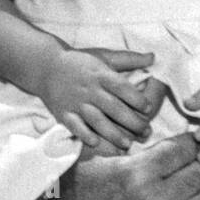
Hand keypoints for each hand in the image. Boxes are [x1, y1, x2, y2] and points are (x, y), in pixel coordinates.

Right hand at [36, 47, 155, 150]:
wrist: (45, 66)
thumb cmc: (81, 62)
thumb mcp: (104, 56)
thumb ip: (130, 59)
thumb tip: (154, 57)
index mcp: (101, 74)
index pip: (122, 88)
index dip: (136, 99)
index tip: (148, 108)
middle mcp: (89, 89)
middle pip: (113, 107)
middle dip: (131, 121)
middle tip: (145, 131)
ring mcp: (75, 102)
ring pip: (96, 120)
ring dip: (112, 133)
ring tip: (127, 144)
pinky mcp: (63, 113)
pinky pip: (74, 126)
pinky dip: (84, 134)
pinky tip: (96, 143)